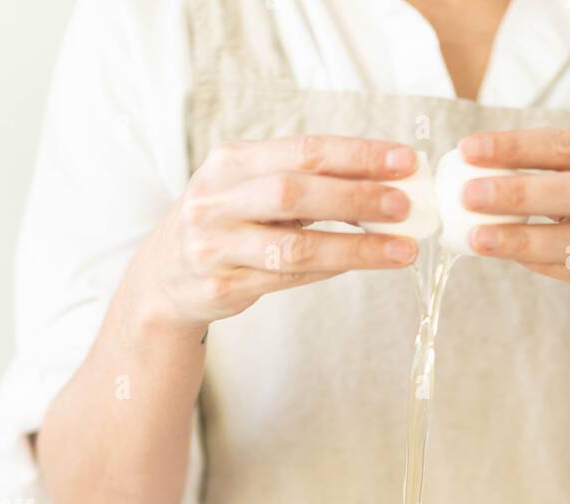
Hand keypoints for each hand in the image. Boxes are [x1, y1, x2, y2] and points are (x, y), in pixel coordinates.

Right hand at [146, 135, 419, 329]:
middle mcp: (217, 199)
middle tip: (405, 206)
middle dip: (357, 197)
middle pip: (296, 192)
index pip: (304, 150)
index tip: (404, 162)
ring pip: (295, 246)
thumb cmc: (226, 225)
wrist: (164, 277)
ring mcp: (216, 245)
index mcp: (230, 162)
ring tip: (400, 249)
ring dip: (354, 247)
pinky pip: (287, 279)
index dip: (357, 155)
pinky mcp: (223, 287)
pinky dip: (328, 271)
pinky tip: (359, 264)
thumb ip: (301, 182)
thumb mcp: (249, 188)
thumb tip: (381, 185)